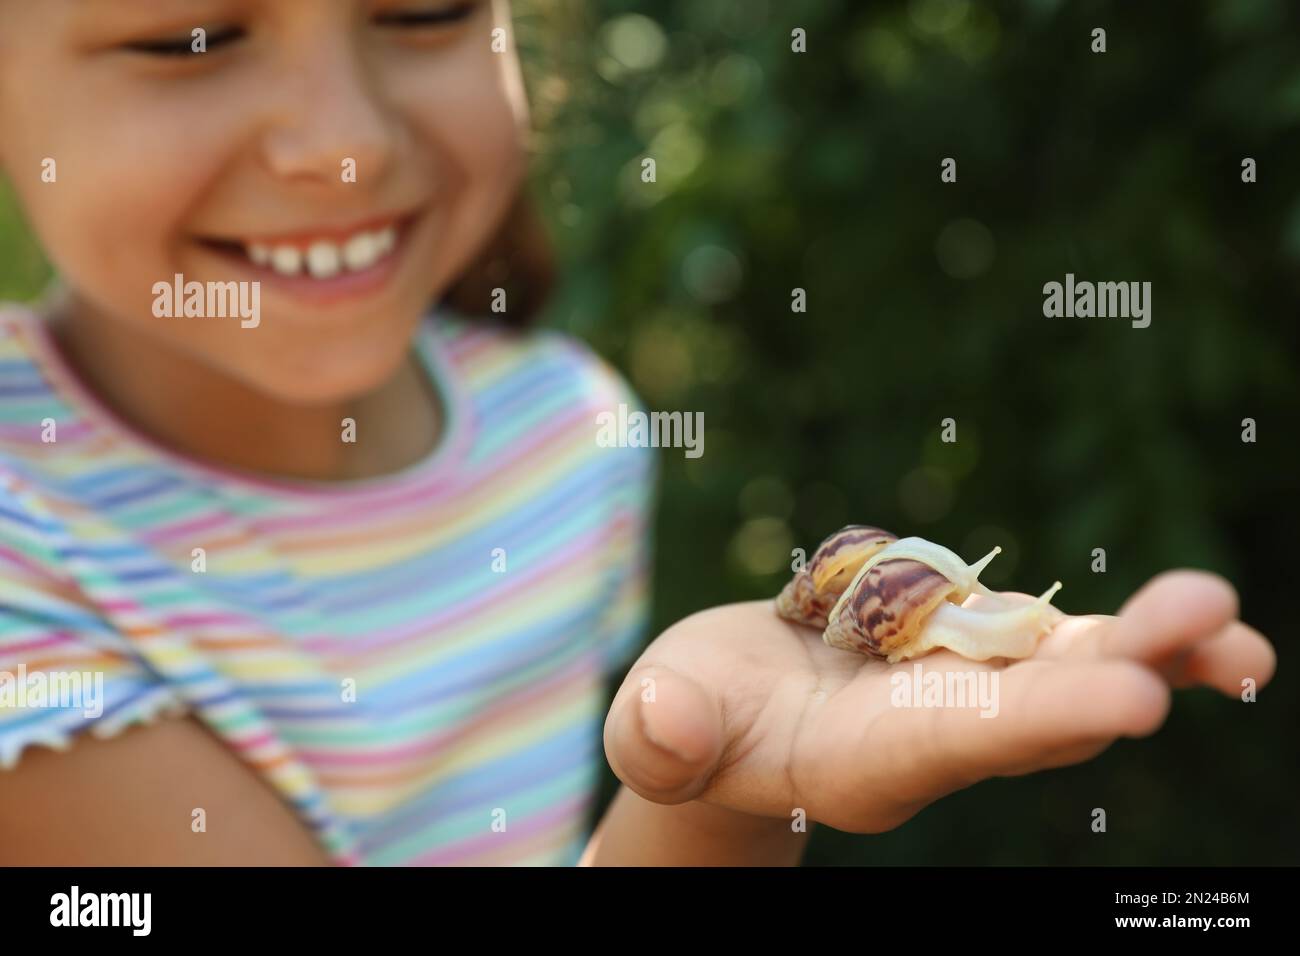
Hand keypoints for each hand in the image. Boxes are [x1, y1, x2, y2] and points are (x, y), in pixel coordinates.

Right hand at [603, 571, 1275, 832]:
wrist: (739, 710)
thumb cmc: (690, 717)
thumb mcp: (661, 723)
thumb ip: (663, 733)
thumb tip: (663, 724)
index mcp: (860, 759)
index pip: (952, 742)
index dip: (1037, 720)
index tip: (1129, 699)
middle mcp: (933, 737)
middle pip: (1035, 709)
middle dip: (1119, 672)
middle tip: (1213, 631)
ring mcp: (965, 695)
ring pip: (1067, 675)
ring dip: (1152, 651)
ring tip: (1234, 632)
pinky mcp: (976, 656)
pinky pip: (1064, 647)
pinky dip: (1135, 638)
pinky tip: (1206, 626)